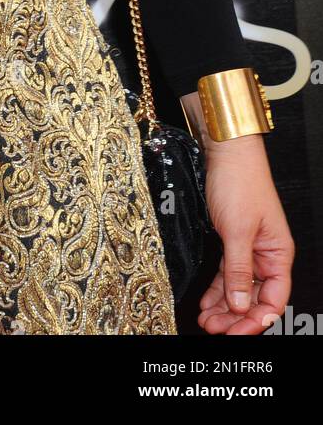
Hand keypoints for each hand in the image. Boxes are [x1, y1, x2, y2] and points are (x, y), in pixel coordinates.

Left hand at [197, 135, 293, 334]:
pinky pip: (227, 273)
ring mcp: (249, 248)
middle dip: (235, 317)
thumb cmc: (240, 183)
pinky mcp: (232, 240)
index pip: (273, 299)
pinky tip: (207, 302)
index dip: (256, 319)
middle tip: (214, 329)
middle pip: (254, 297)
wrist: (225, 153)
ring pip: (239, 288)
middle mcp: (266, 254)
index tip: (235, 332)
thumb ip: (238, 270)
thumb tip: (239, 304)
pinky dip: (217, 289)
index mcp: (278, 254)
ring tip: (206, 320)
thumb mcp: (237, 231)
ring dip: (224, 306)